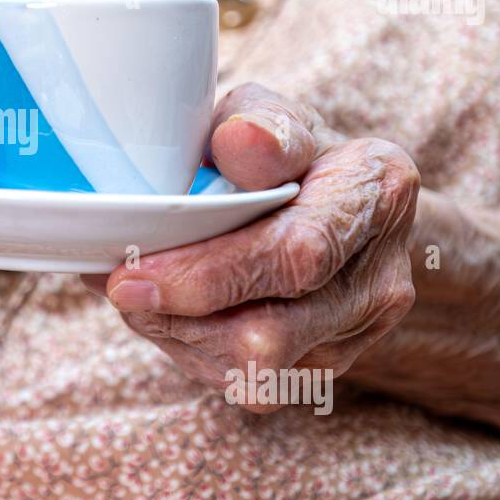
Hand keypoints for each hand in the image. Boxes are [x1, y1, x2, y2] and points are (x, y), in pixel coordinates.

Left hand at [82, 83, 419, 410]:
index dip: (208, 272)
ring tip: (141, 287)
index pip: (297, 252)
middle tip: (118, 282)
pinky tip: (168, 310)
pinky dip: (190, 348)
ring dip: (177, 333)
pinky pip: (245, 384)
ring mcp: (356, 336)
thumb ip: (257, 124)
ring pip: (253, 371)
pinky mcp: (322, 371)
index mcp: (377, 192)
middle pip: (272, 332)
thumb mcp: (269, 116)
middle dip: (177, 314)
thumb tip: (238, 143)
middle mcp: (380, 277)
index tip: (133, 269)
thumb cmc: (284, 153)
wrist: (327, 205)